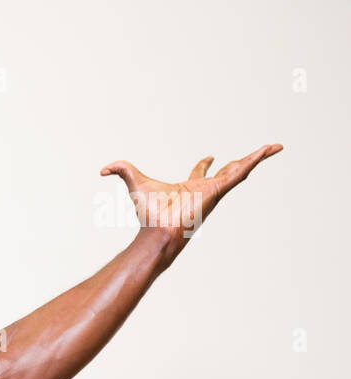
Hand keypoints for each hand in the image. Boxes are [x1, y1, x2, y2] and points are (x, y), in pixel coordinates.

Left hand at [100, 143, 282, 244]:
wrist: (158, 232)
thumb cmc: (148, 214)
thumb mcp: (134, 182)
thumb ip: (120, 171)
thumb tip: (102, 169)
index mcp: (189, 187)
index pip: (200, 173)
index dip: (205, 164)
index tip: (210, 156)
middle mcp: (205, 189)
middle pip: (227, 171)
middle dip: (241, 162)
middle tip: (258, 151)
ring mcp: (215, 190)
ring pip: (241, 170)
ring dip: (258, 158)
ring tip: (276, 147)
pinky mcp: (220, 190)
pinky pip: (242, 172)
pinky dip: (256, 160)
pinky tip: (269, 150)